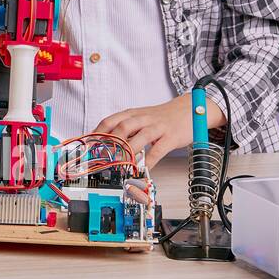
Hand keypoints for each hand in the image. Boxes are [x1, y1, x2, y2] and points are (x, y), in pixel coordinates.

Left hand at [95, 92, 225, 168]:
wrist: (189, 109)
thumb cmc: (162, 117)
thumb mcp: (140, 118)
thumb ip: (125, 129)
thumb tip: (106, 144)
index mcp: (132, 114)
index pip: (109, 121)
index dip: (97, 134)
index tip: (88, 147)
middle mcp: (142, 118)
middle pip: (121, 128)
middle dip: (110, 143)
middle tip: (102, 158)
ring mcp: (157, 127)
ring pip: (138, 137)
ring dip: (127, 152)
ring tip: (119, 165)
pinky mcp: (170, 137)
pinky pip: (157, 150)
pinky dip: (149, 161)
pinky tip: (143, 169)